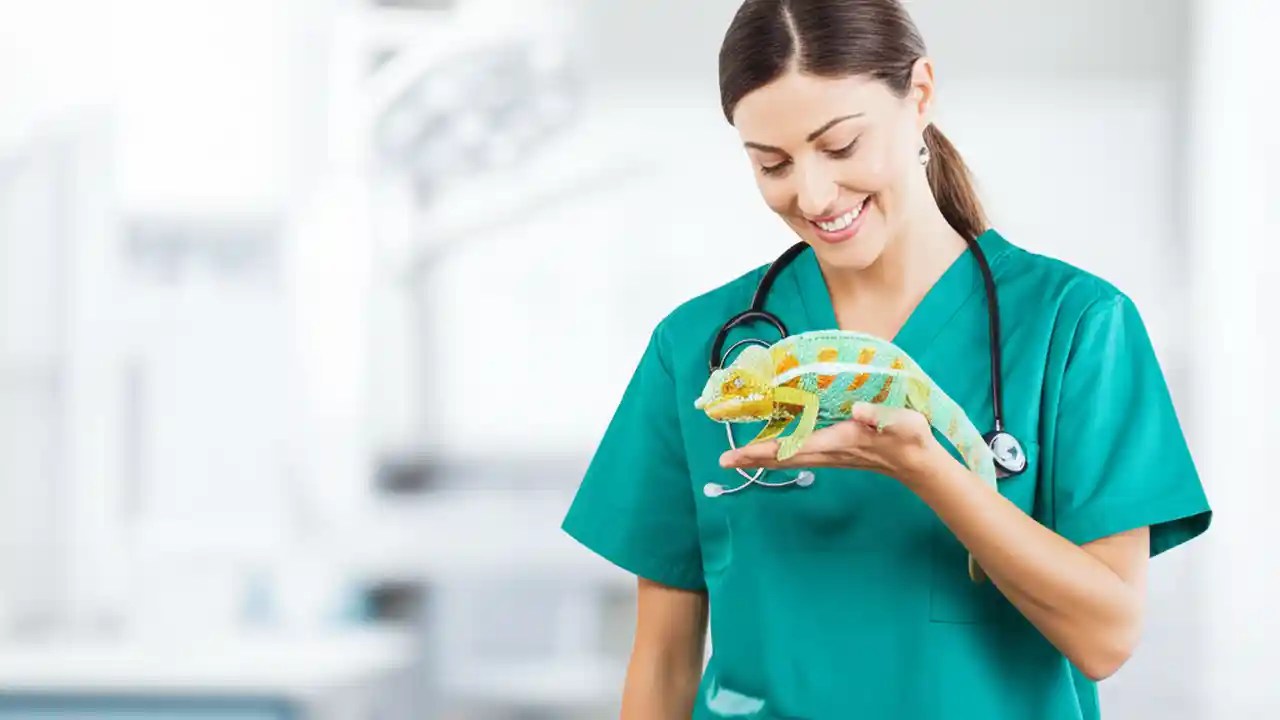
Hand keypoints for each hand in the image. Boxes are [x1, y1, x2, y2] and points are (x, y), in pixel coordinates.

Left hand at [718, 402, 942, 482]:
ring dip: (760, 459)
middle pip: (784, 457)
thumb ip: (881, 415)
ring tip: (734, 460)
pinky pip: (796, 455)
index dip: (770, 448)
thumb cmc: (909, 437)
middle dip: (753, 459)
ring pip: (788, 458)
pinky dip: (776, 455)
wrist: (916, 462)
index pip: (798, 445)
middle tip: (724, 462)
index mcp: (841, 440)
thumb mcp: (902, 422)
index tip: (743, 452)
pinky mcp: (832, 454)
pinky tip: (763, 455)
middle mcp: (829, 451)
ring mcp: (829, 455)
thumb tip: (860, 410)